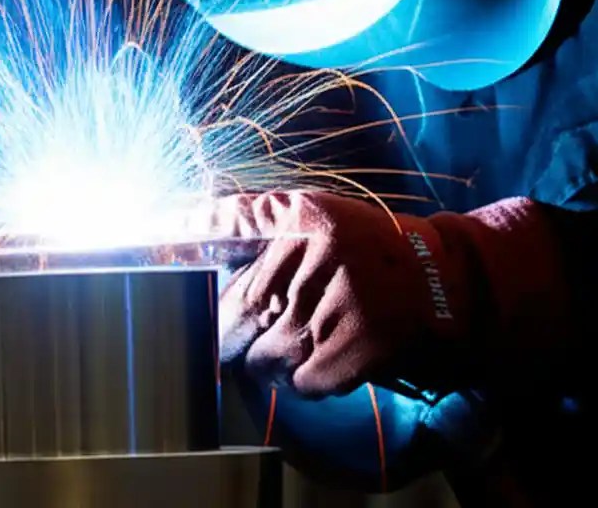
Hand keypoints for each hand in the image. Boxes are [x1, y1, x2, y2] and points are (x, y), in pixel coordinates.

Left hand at [197, 191, 566, 396]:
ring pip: (270, 349)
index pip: (233, 223)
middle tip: (223, 346)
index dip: (188, 229)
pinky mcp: (362, 343)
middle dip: (228, 334)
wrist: (452, 285)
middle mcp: (323, 252)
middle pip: (244, 308)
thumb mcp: (324, 224)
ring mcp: (344, 298)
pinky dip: (307, 382)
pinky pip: (304, 379)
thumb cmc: (376, 255)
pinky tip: (328, 363)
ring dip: (273, 360)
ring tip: (299, 347)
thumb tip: (191, 241)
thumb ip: (266, 233)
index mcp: (308, 215)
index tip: (145, 235)